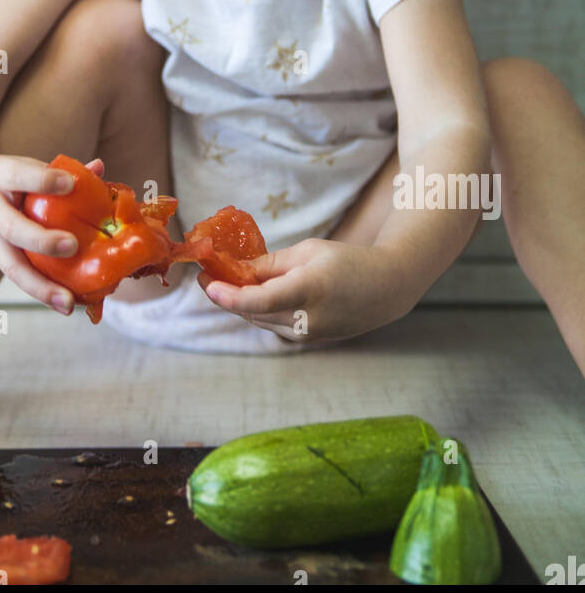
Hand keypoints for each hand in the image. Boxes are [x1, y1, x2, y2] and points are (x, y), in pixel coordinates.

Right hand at [0, 152, 104, 311]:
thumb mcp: (19, 166)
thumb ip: (56, 170)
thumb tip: (99, 168)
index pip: (19, 176)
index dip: (43, 180)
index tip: (70, 183)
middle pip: (11, 228)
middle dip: (41, 240)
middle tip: (72, 245)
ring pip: (10, 265)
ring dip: (40, 286)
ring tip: (68, 302)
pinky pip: (16, 276)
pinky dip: (41, 291)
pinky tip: (64, 303)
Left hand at [198, 238, 411, 344]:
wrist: (387, 289)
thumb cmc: (348, 261)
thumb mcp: (308, 252)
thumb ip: (271, 264)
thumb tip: (237, 269)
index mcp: (308, 290)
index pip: (258, 301)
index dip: (228, 295)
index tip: (206, 283)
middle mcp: (306, 320)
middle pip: (253, 312)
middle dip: (226, 295)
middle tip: (205, 275)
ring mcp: (308, 336)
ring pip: (261, 321)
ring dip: (240, 305)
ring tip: (222, 282)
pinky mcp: (309, 341)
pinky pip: (274, 326)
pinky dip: (259, 311)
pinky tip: (251, 295)